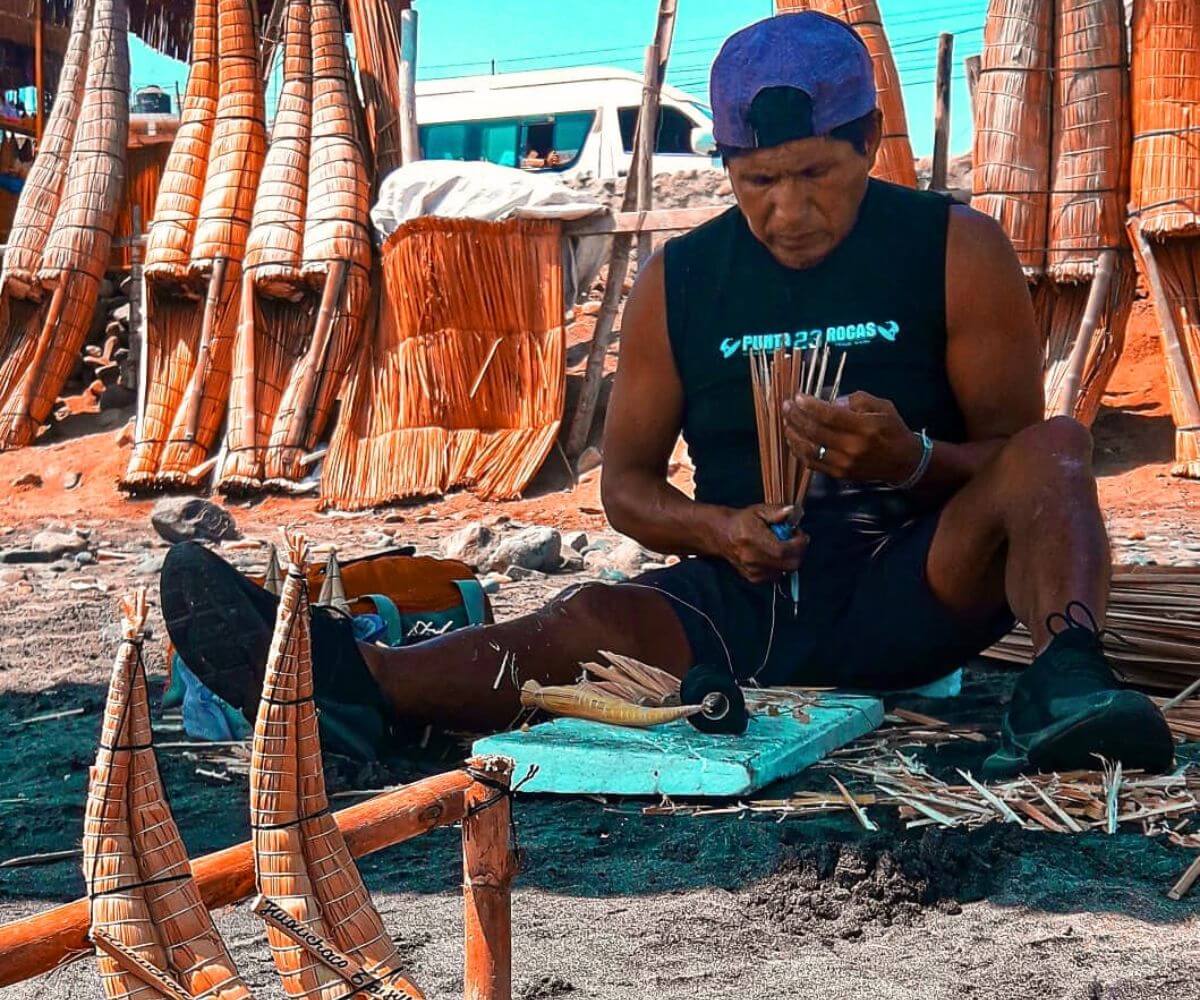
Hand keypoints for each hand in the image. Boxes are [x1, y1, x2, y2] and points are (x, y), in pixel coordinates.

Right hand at [719, 505, 807, 584]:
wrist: (724, 536)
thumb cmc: (743, 521)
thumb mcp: (759, 510)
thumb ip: (777, 511)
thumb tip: (794, 512)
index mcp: (752, 540)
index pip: (783, 550)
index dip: (799, 544)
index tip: (800, 533)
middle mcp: (752, 559)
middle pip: (790, 564)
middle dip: (799, 551)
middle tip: (794, 538)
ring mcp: (753, 571)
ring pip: (786, 570)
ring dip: (790, 557)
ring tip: (781, 544)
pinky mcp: (755, 578)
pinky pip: (778, 574)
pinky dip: (781, 564)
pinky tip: (773, 553)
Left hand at [783, 390, 922, 482]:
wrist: (903, 462)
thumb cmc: (892, 430)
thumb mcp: (881, 406)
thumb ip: (856, 400)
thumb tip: (830, 402)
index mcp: (864, 428)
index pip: (829, 416)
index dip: (810, 406)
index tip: (797, 397)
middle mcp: (852, 448)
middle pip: (815, 431)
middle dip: (796, 416)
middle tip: (786, 406)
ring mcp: (844, 464)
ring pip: (809, 449)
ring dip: (793, 434)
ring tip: (786, 421)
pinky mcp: (838, 474)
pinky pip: (811, 463)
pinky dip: (798, 451)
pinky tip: (792, 439)